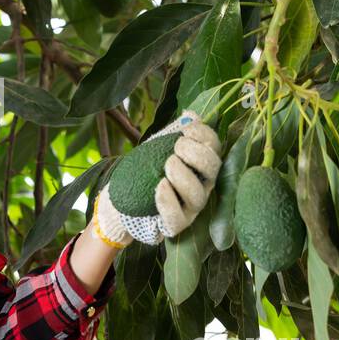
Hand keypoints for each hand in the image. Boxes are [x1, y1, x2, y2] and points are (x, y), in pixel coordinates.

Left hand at [95, 110, 223, 245]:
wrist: (124, 195)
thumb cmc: (148, 168)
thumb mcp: (160, 146)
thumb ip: (176, 131)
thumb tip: (191, 115)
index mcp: (201, 164)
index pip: (215, 148)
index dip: (204, 136)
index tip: (185, 130)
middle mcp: (202, 185)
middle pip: (213, 171)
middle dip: (197, 154)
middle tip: (177, 147)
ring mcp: (190, 207)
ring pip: (197, 195)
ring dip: (184, 176)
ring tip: (168, 163)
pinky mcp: (175, 224)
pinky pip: (177, 218)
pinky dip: (169, 201)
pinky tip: (159, 186)